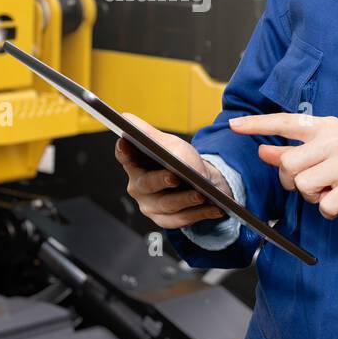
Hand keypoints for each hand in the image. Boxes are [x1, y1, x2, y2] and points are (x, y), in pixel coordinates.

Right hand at [115, 113, 229, 229]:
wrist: (199, 182)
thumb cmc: (180, 160)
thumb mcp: (168, 143)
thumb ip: (148, 134)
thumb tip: (126, 118)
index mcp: (135, 165)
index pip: (124, 157)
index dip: (123, 151)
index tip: (125, 142)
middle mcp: (138, 187)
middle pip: (147, 184)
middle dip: (161, 181)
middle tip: (175, 177)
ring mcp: (150, 206)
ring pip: (167, 204)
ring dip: (186, 200)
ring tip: (202, 195)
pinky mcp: (165, 220)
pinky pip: (181, 219)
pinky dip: (199, 213)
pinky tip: (214, 208)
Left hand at [229, 113, 337, 220]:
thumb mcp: (334, 148)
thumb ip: (300, 149)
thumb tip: (264, 151)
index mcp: (329, 126)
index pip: (286, 122)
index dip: (258, 125)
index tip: (235, 126)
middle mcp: (336, 139)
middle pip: (288, 164)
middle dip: (291, 181)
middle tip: (312, 183)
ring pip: (302, 186)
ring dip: (312, 197)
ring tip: (331, 191)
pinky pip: (325, 206)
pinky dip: (329, 211)